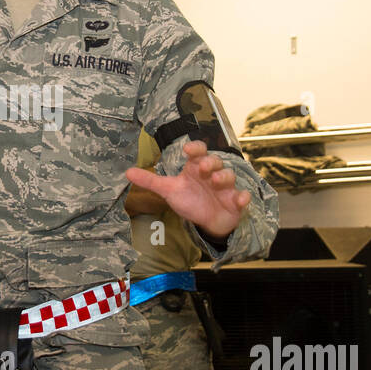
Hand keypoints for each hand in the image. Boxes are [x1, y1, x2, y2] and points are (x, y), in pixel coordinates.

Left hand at [125, 140, 250, 239]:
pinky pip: (243, 196)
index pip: (198, 151)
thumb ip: (150, 182)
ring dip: (224, 176)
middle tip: (201, 168)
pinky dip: (243, 197)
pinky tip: (240, 199)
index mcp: (196, 168)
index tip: (188, 150)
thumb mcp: (169, 191)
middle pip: (214, 161)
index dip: (195, 148)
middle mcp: (212, 174)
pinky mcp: (235, 201)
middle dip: (209, 162)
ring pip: (229, 176)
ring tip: (216, 181)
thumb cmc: (190, 200)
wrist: (207, 221)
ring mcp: (225, 187)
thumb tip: (127, 172)